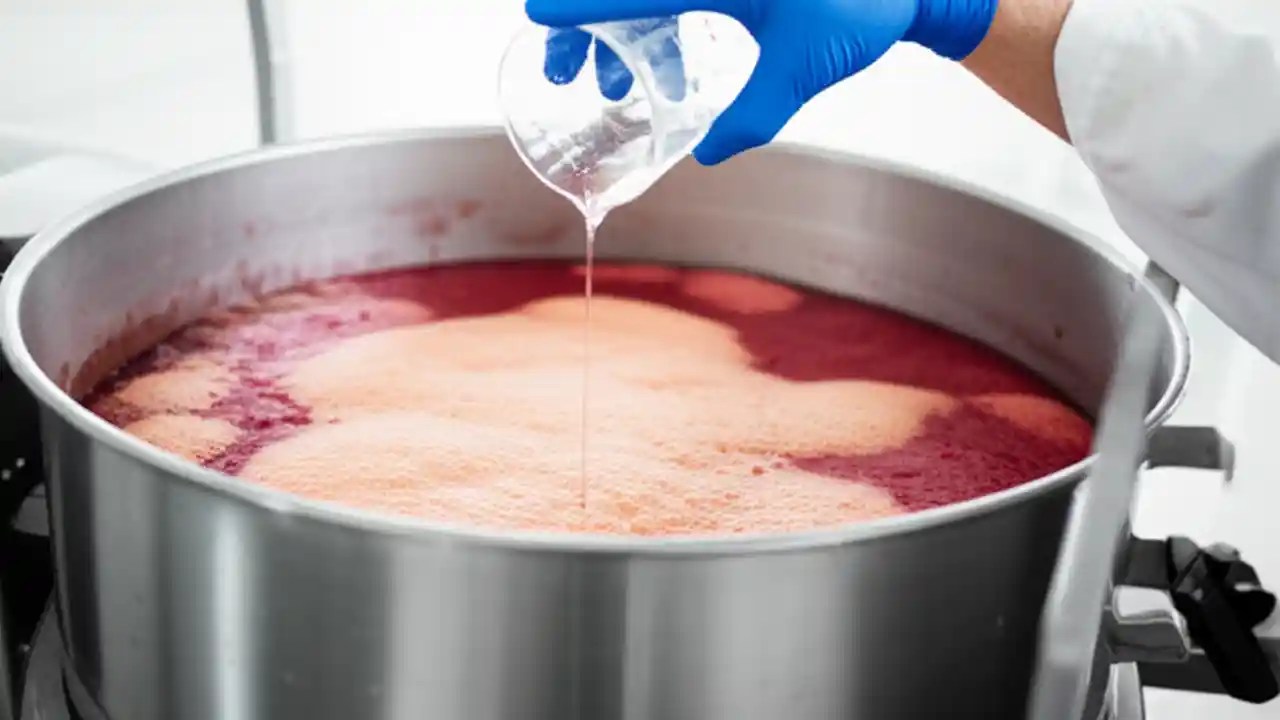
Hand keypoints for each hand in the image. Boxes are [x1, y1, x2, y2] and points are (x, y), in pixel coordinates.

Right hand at [527, 0, 997, 164]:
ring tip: (609, 84)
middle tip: (570, 75)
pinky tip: (657, 67)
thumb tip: (709, 153)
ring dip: (619, 32)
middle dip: (586, 28)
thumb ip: (753, 113)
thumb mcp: (803, 66)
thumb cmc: (863, 3)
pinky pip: (673, 2)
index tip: (537, 16)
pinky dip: (655, 27)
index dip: (578, 7)